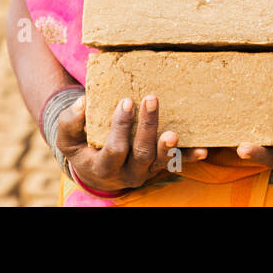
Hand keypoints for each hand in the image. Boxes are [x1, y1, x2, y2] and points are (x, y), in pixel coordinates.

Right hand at [56, 94, 207, 192]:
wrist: (95, 171)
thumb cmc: (82, 148)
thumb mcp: (67, 139)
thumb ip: (70, 123)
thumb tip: (82, 103)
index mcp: (104, 165)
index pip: (114, 148)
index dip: (121, 126)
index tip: (126, 100)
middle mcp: (128, 172)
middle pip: (141, 153)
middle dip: (147, 127)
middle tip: (151, 99)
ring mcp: (146, 172)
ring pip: (159, 162)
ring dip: (169, 147)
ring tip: (174, 133)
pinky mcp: (158, 167)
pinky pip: (176, 163)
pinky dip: (189, 157)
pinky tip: (204, 150)